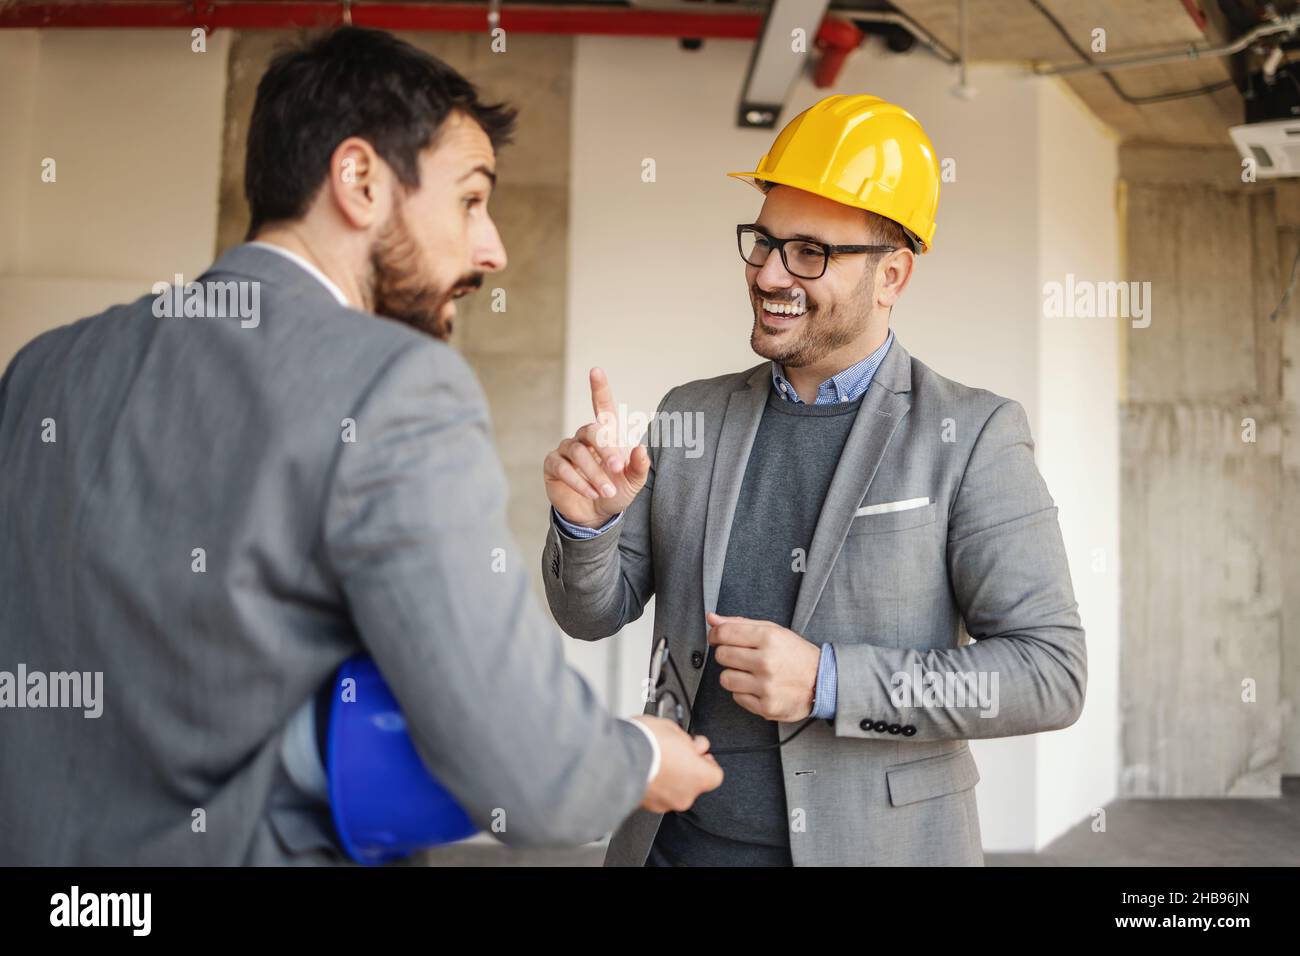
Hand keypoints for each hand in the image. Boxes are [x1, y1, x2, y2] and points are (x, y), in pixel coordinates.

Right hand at [543, 367, 649, 528]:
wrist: (595, 515)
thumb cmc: (615, 491)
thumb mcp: (633, 482)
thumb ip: (639, 466)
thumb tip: (642, 448)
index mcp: (606, 435)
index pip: (601, 406)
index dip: (599, 388)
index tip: (596, 371)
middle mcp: (584, 437)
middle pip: (592, 431)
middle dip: (606, 449)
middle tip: (618, 468)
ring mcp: (567, 449)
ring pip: (578, 452)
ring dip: (594, 473)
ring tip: (606, 491)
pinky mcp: (552, 465)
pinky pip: (563, 467)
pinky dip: (578, 481)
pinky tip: (591, 493)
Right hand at [632, 716, 723, 813]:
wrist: (618, 757)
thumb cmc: (648, 743)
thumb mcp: (674, 729)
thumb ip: (688, 742)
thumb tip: (691, 744)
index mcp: (700, 776)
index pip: (715, 773)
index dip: (705, 760)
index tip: (697, 751)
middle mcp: (685, 795)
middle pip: (693, 782)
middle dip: (685, 768)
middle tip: (674, 752)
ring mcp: (665, 803)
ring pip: (673, 790)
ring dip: (669, 777)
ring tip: (655, 758)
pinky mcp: (646, 806)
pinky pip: (656, 795)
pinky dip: (654, 785)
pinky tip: (646, 769)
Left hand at [706, 612, 821, 722]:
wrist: (821, 681)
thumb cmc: (795, 654)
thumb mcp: (773, 631)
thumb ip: (740, 624)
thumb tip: (712, 619)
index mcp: (768, 638)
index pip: (724, 633)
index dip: (715, 635)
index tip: (717, 638)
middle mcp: (766, 662)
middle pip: (722, 655)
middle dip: (727, 654)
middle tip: (742, 656)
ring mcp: (766, 686)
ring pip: (725, 679)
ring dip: (734, 675)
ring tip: (750, 673)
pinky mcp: (766, 706)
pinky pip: (737, 697)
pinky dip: (744, 692)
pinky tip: (758, 687)